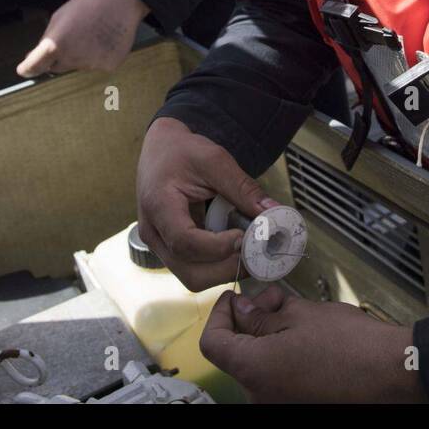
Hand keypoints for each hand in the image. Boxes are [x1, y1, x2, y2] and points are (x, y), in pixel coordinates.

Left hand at [16, 0, 148, 76]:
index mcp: (55, 44)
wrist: (121, 1)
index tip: (24, 70)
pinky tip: (105, 39)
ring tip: (93, 33)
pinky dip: (99, 56)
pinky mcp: (108, 66)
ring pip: (79, 66)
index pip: (35, 66)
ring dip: (82, 55)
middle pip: (58, 67)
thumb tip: (33, 57)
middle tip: (74, 36)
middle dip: (60, 57)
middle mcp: (72, 59)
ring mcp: (91, 65)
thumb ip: (46, 39)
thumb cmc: (87, 5)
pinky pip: (97, 65)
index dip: (28, 69)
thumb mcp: (59, 17)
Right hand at [136, 116, 276, 290]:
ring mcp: (160, 246)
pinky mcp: (170, 250)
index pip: (184, 242)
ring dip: (225, 270)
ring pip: (193, 278)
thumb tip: (274, 213)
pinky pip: (195, 269)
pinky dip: (219, 265)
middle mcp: (154, 233)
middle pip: (190, 273)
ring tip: (248, 249)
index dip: (218, 247)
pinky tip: (236, 247)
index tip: (244, 236)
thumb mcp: (214, 160)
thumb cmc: (182, 152)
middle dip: (227, 268)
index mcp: (159, 206)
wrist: (160, 151)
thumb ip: (243, 188)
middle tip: (255, 251)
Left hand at [200, 286, 427, 402]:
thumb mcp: (300, 314)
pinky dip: (284, 356)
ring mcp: (282, 403)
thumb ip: (261, 314)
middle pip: (238, 354)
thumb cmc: (351, 344)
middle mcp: (262, 395)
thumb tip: (242, 310)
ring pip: (260, 365)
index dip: (219, 315)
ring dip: (269, 337)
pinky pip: (280, 378)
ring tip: (297, 314)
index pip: (213, 343)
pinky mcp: (299, 404)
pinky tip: (307, 337)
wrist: (392, 371)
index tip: (233, 299)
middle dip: (251, 321)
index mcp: (254, 370)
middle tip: (274, 300)